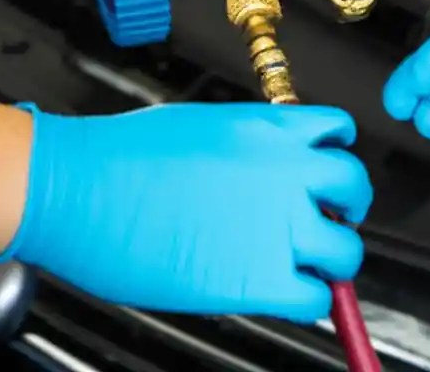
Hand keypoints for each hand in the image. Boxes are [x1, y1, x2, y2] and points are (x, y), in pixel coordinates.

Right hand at [0, 102, 371, 323]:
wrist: (75, 188)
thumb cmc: (116, 158)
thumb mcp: (198, 127)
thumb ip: (247, 148)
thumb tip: (264, 172)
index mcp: (267, 128)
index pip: (340, 134)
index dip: (334, 159)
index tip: (324, 178)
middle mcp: (285, 171)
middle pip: (355, 188)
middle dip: (345, 208)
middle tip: (326, 222)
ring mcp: (278, 224)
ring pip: (347, 249)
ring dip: (331, 260)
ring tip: (307, 265)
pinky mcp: (259, 277)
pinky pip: (318, 298)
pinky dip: (310, 301)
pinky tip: (286, 294)